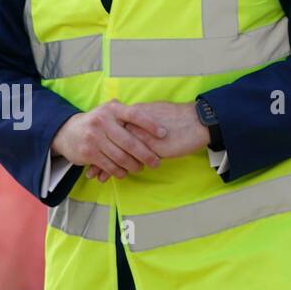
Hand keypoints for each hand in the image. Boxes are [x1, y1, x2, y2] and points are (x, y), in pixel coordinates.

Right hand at [52, 99, 166, 181]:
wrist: (67, 131)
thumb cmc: (98, 121)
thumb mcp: (111, 111)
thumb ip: (128, 113)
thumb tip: (157, 118)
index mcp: (112, 109)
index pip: (135, 115)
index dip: (151, 125)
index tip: (164, 134)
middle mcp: (103, 121)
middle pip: (130, 141)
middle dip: (146, 154)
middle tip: (157, 162)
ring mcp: (94, 137)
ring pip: (120, 156)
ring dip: (133, 165)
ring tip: (141, 168)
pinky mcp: (87, 152)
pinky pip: (108, 165)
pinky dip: (119, 171)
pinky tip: (125, 173)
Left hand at [83, 102, 208, 182]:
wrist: (200, 120)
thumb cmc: (183, 117)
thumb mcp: (159, 113)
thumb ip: (144, 119)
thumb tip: (136, 124)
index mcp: (137, 113)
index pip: (114, 129)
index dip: (103, 141)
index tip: (95, 151)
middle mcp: (135, 124)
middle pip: (110, 141)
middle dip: (99, 156)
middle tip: (90, 168)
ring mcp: (142, 136)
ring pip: (117, 152)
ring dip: (106, 166)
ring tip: (98, 177)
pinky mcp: (150, 148)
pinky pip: (131, 161)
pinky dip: (120, 169)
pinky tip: (114, 177)